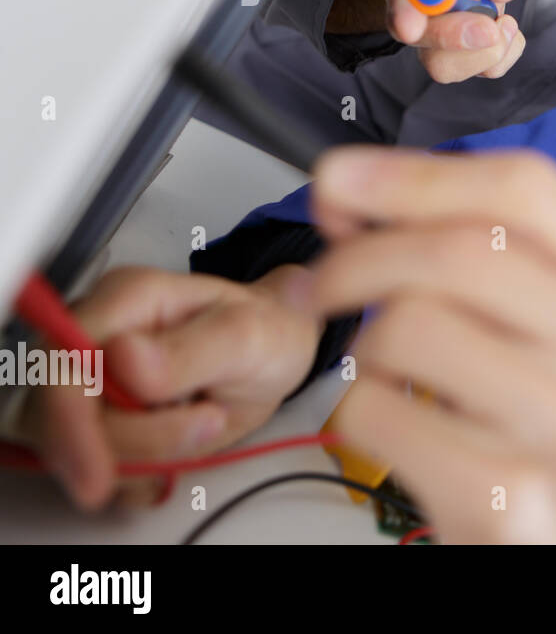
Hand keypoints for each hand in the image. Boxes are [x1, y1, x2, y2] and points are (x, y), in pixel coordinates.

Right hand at [23, 265, 323, 510]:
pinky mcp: (105, 417)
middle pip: (63, 414)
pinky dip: (145, 470)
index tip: (99, 468)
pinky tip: (186, 445)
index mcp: (126, 300)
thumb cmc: (264, 330)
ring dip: (146, 455)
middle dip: (129, 442)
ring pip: (79, 446)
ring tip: (208, 420)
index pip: (62, 365)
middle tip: (205, 425)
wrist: (278, 350)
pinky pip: (103, 463)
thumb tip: (125, 358)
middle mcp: (98, 337)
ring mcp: (97, 380)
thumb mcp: (247, 336)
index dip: (69, 421)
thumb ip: (190, 349)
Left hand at [303, 145, 555, 542]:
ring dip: (364, 339)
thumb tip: (353, 190)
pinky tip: (394, 417)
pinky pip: (378, 411)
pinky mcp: (506, 498)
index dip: (416, 175)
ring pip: (410, 326)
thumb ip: (478, 239)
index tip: (342, 181)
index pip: (524, 193)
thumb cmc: (554, 407)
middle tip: (325, 278)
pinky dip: (357, 406)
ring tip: (386, 363)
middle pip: (460, 252)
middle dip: (362, 253)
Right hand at [384, 0, 526, 82]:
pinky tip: (505, 28)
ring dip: (486, 50)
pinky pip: (482, 71)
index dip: (402, 10)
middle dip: (455, 38)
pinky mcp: (459, 58)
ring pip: (444, 66)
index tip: (410, 28)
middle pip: (419, 38)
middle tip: (490, 28)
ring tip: (505, 20)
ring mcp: (432, 38)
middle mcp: (415, 8)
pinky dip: (506, 53)